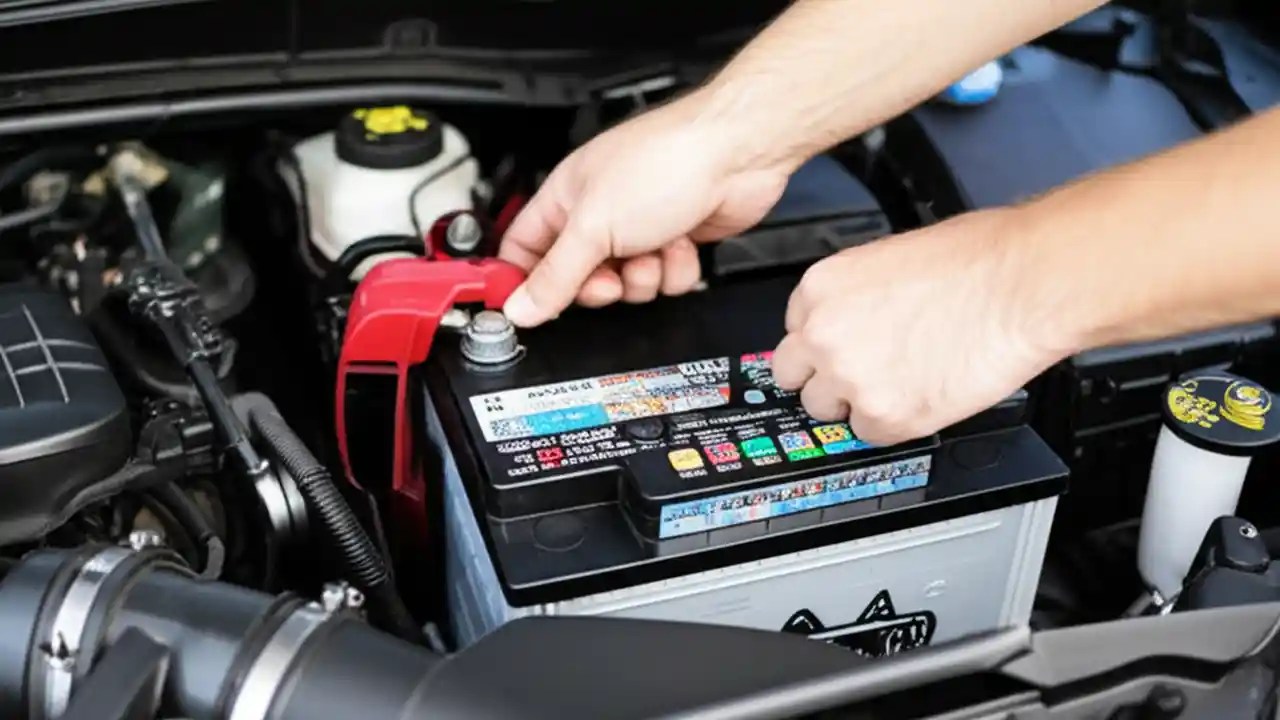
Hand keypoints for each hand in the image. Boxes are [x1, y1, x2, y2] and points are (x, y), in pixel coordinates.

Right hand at [499, 93, 792, 326]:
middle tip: (611, 277)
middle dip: (599, 287)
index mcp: (565, 198)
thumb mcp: (594, 226)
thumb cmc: (665, 161)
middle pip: (578, 279)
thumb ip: (555, 274)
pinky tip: (680, 241)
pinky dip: (675, 269)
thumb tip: (519, 307)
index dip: (521, 283)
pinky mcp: (673, 242)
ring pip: (626, 286)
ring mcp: (639, 229)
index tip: (528, 310)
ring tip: (654, 248)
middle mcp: (599, 214)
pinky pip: (663, 281)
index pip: (523, 251)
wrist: (737, 155)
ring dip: (644, 277)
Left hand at [771, 209, 1068, 444]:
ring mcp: (850, 379)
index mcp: (821, 288)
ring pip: (826, 409)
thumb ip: (856, 296)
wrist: (1021, 285)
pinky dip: (895, 421)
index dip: (824, 342)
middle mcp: (823, 334)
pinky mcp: (885, 416)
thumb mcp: (890, 259)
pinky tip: (923, 393)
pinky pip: (870, 433)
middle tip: (863, 372)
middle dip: (824, 376)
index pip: (794, 330)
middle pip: (794, 375)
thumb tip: (855, 318)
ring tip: (901, 380)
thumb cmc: (976, 261)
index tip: (842, 348)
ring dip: (856, 402)